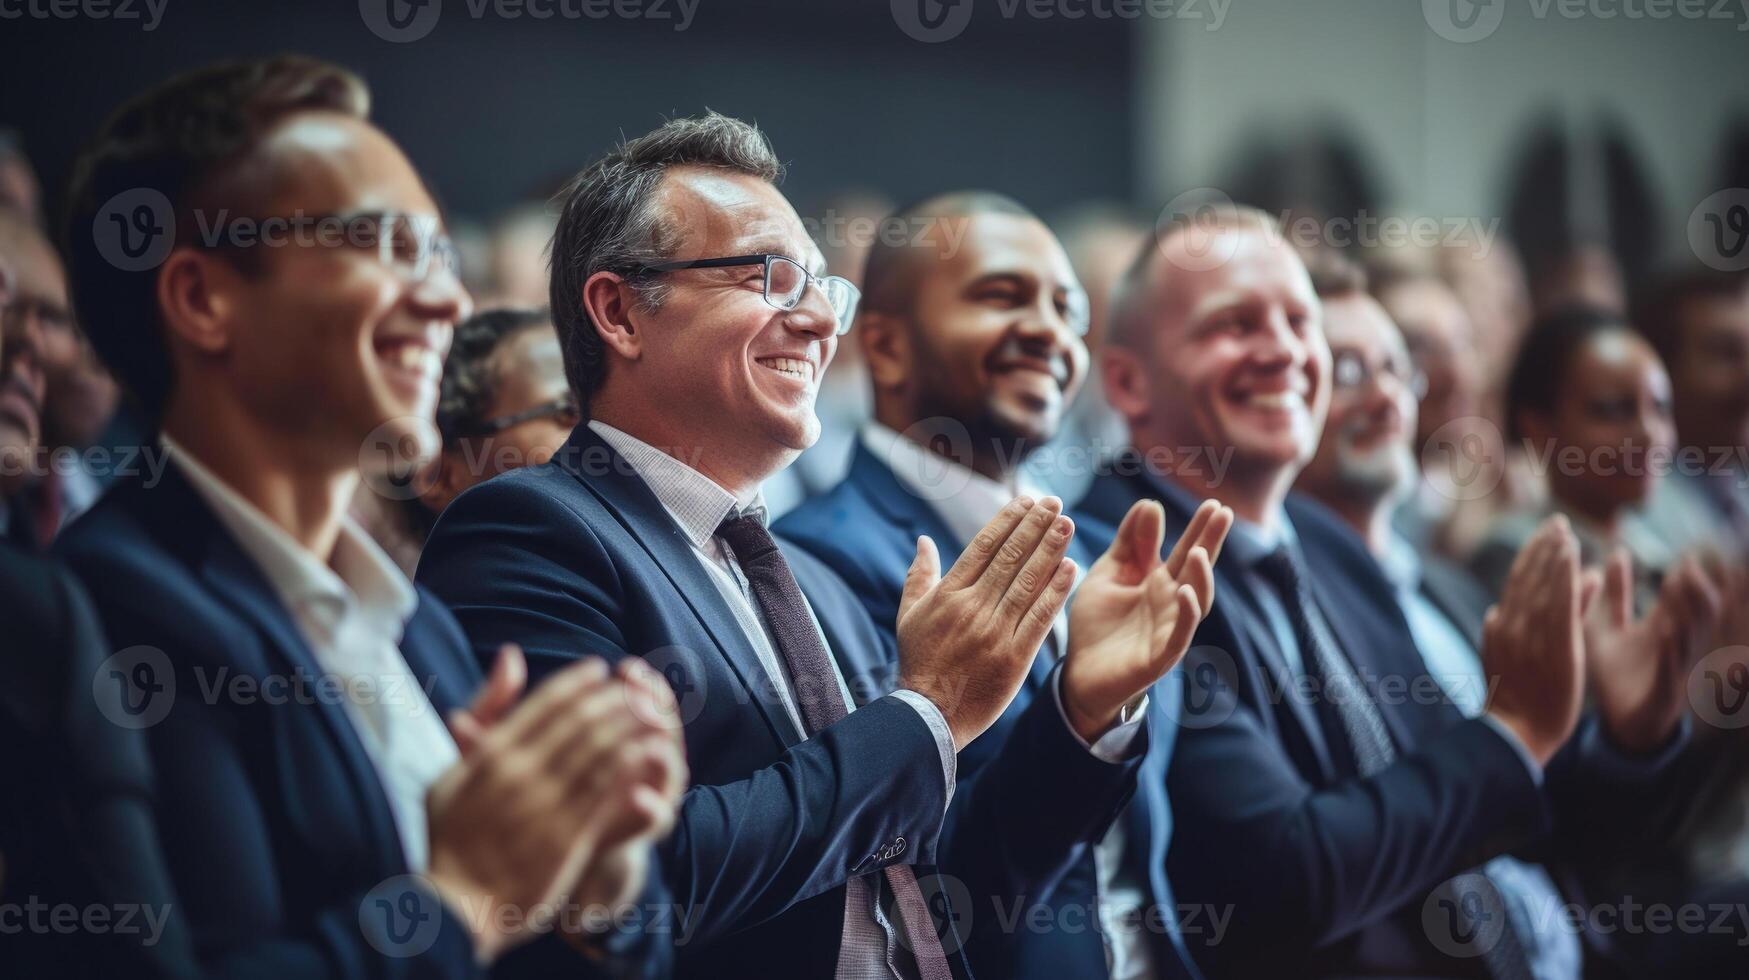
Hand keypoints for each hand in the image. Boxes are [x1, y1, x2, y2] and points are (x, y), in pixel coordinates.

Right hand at [423, 656, 683, 963]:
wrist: (456, 907)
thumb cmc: (451, 838)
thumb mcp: (450, 771)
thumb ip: (484, 713)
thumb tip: (512, 655)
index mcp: (491, 754)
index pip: (547, 701)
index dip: (581, 681)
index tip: (601, 671)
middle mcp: (519, 773)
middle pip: (582, 719)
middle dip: (614, 696)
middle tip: (634, 686)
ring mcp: (545, 804)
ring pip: (602, 748)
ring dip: (631, 723)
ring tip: (651, 710)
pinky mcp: (569, 835)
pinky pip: (609, 788)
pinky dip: (634, 762)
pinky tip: (650, 749)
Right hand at [897, 496, 1076, 749]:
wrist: (930, 716)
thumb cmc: (919, 663)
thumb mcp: (909, 615)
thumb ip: (919, 575)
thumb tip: (923, 540)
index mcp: (948, 595)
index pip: (983, 547)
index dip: (1007, 521)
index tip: (1026, 502)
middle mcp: (973, 608)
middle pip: (1010, 558)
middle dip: (1034, 526)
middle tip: (1054, 502)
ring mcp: (995, 632)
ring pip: (1028, 582)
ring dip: (1050, 550)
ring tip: (1066, 524)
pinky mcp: (1015, 657)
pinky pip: (1040, 618)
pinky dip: (1056, 591)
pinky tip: (1070, 567)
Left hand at [1061, 498, 1231, 741]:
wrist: (1078, 675)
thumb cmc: (1098, 624)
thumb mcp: (1110, 574)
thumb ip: (1130, 543)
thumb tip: (1150, 504)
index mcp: (1160, 583)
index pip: (1186, 550)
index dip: (1200, 528)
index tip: (1213, 502)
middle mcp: (1171, 604)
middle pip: (1197, 570)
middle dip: (1210, 542)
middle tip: (1222, 513)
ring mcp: (1169, 630)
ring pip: (1195, 603)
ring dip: (1200, 578)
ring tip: (1199, 552)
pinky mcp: (1159, 657)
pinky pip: (1178, 635)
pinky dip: (1185, 614)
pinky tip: (1184, 592)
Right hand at [1481, 516, 1584, 766]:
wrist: (1517, 731)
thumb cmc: (1523, 699)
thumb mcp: (1521, 653)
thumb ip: (1536, 624)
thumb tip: (1547, 601)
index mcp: (1501, 626)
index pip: (1517, 583)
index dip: (1532, 555)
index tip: (1546, 534)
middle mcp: (1512, 625)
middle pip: (1528, 578)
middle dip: (1542, 547)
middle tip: (1557, 522)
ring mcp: (1530, 634)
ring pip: (1542, 585)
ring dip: (1553, 554)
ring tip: (1563, 530)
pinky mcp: (1554, 645)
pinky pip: (1559, 603)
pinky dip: (1564, 576)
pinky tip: (1571, 556)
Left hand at [1586, 551, 1721, 753]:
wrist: (1614, 721)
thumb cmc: (1615, 672)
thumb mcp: (1609, 625)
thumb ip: (1616, 592)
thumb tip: (1618, 551)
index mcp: (1662, 627)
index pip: (1682, 595)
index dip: (1689, 573)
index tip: (1692, 548)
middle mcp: (1673, 645)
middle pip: (1697, 614)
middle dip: (1699, 590)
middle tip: (1690, 565)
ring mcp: (1671, 669)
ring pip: (1690, 638)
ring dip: (1688, 614)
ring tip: (1680, 589)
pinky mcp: (1662, 693)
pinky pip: (1671, 672)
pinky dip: (1671, 653)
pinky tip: (1666, 634)